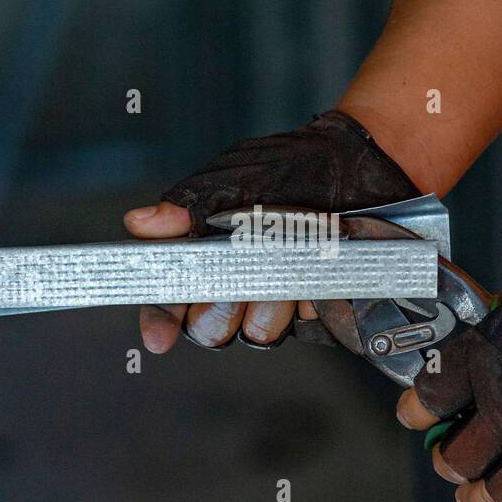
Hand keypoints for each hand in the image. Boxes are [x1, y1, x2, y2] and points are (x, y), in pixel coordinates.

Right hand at [123, 110, 419, 352]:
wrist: (363, 166)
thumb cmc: (297, 164)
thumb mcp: (238, 179)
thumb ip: (189, 205)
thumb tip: (139, 223)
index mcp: (205, 250)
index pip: (169, 295)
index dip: (160, 318)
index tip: (160, 337)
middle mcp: (236, 279)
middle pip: (208, 326)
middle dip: (222, 308)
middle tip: (240, 279)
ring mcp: (275, 298)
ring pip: (256, 332)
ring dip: (270, 303)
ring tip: (288, 264)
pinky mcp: (313, 309)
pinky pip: (302, 328)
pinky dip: (307, 303)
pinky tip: (316, 271)